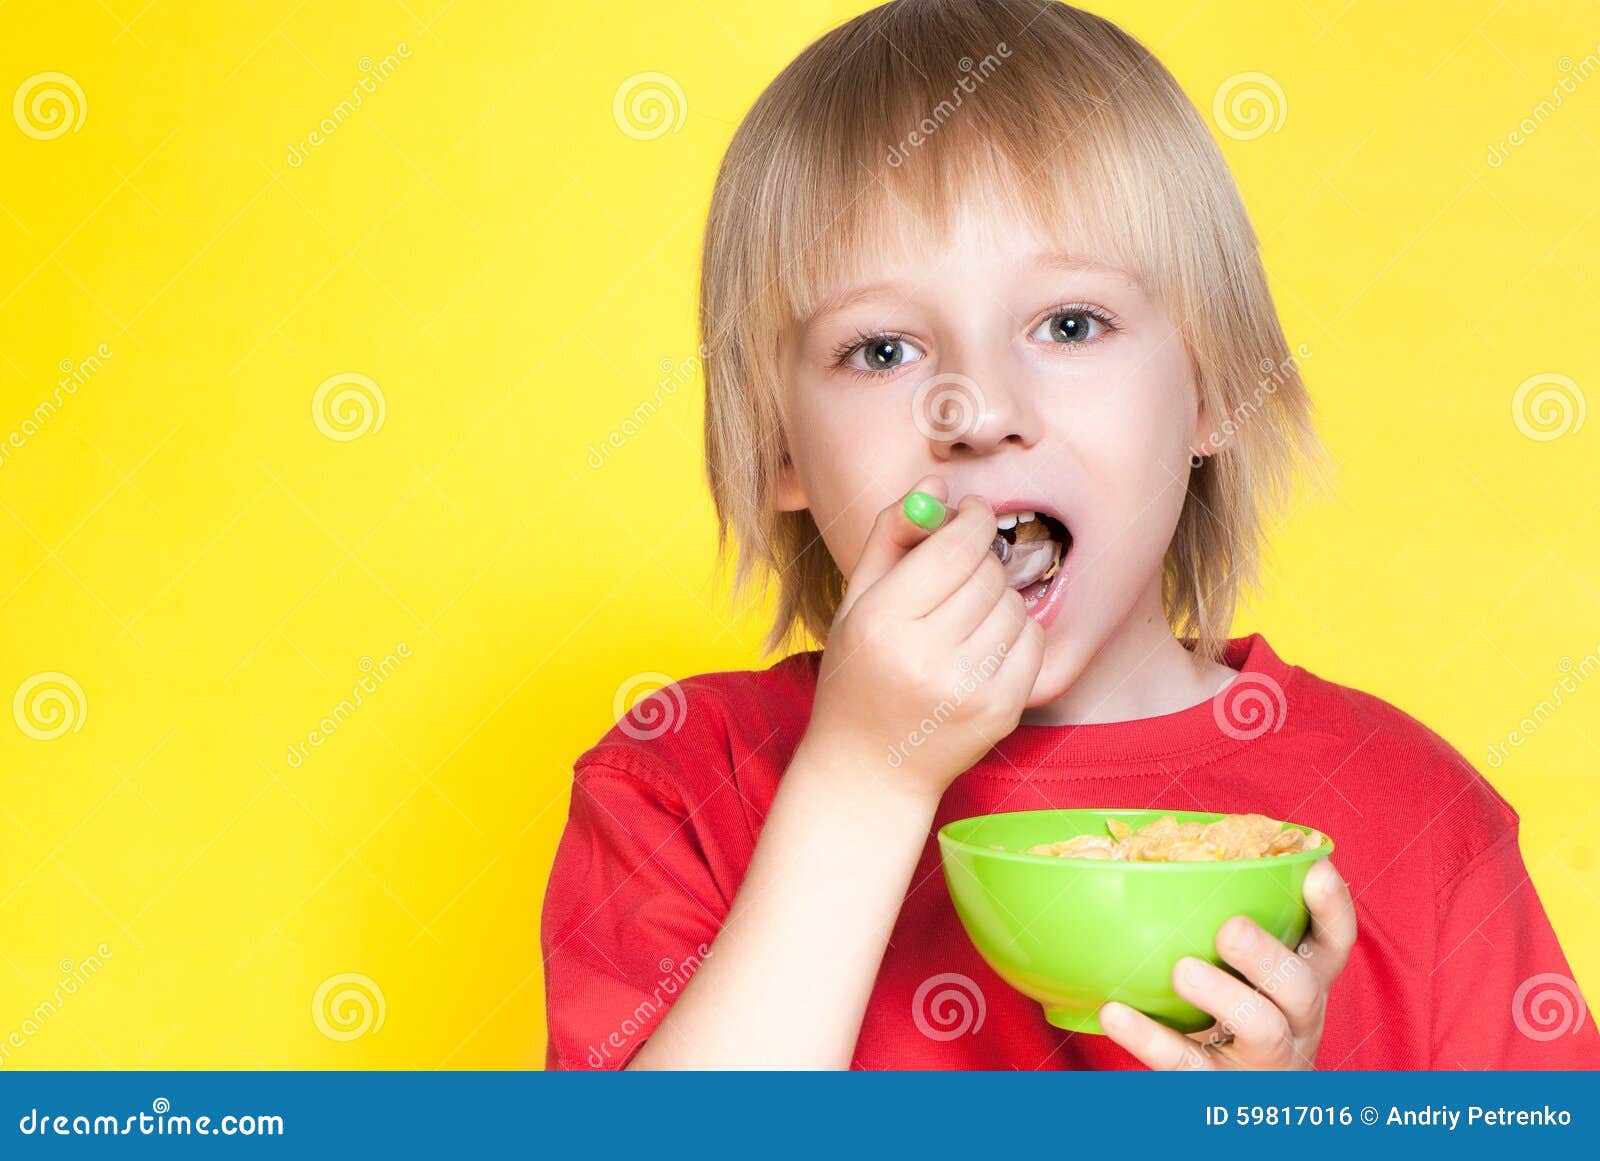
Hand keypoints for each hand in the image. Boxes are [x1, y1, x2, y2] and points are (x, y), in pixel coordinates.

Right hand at [805, 476, 1044, 799]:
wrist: (871, 769)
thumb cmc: (859, 675)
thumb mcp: (857, 602)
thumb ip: (891, 536)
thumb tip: (938, 485)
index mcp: (883, 622)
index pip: (955, 547)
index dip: (971, 519)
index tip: (969, 516)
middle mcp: (925, 657)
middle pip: (988, 573)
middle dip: (981, 561)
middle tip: (961, 574)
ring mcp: (967, 689)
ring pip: (1014, 605)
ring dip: (998, 600)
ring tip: (967, 620)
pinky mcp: (1000, 712)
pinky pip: (1034, 643)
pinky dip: (1016, 635)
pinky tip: (985, 647)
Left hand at [1099, 859, 1356, 1068]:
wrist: (1239, 1103)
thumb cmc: (1235, 1016)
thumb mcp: (1252, 975)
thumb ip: (1237, 926)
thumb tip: (1172, 856)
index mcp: (1305, 983)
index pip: (1333, 944)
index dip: (1332, 909)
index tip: (1316, 870)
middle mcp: (1295, 1023)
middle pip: (1301, 989)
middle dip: (1268, 956)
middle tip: (1230, 929)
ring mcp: (1261, 1061)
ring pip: (1262, 1031)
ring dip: (1223, 996)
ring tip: (1182, 971)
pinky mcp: (1217, 1089)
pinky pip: (1186, 1065)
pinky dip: (1149, 1038)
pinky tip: (1115, 1012)